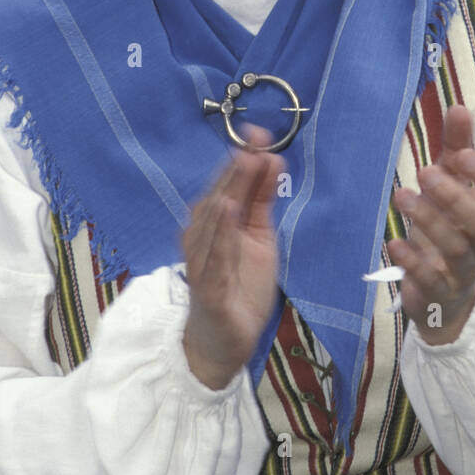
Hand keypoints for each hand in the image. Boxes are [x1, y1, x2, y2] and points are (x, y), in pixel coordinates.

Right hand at [182, 126, 282, 389]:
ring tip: (241, 166)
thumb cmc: (238, 285)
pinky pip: (213, 260)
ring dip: (226, 193)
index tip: (257, 133)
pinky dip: (220, 235)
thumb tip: (271, 157)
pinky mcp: (209, 289)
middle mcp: (204, 239)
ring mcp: (204, 264)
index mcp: (216, 224)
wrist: (223, 342)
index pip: (228, 185)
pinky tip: (228, 213)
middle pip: (218, 199)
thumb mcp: (258, 236)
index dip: (241, 159)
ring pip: (212, 224)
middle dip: (235, 170)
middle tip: (252, 143)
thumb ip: (261, 198)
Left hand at [386, 105, 474, 344]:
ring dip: (428, 221)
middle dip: (455, 197)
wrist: (442, 295)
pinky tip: (393, 242)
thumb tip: (458, 107)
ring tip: (401, 196)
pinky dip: (412, 262)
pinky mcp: (439, 292)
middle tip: (425, 172)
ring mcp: (462, 270)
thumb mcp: (452, 185)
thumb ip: (457, 149)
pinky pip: (431, 279)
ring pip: (456, 248)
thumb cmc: (449, 227)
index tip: (464, 155)